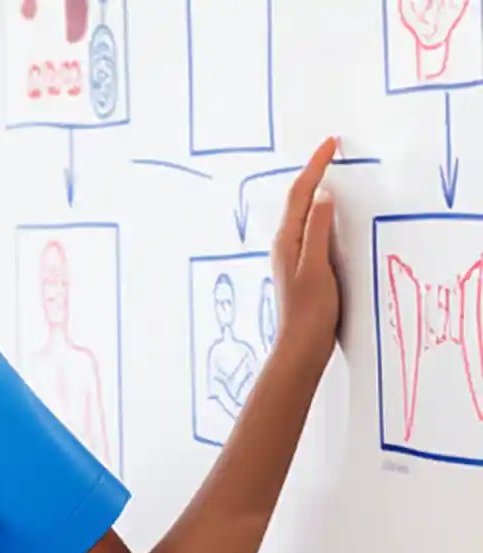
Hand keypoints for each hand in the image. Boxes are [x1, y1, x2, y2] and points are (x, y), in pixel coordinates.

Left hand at [270, 137, 339, 374]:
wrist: (301, 346)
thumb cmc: (309, 312)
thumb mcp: (317, 267)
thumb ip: (318, 230)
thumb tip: (321, 194)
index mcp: (288, 240)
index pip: (302, 193)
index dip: (316, 166)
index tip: (329, 144)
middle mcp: (285, 244)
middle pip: (299, 198)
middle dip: (313, 171)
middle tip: (330, 149)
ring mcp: (292, 256)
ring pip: (303, 213)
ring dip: (315, 190)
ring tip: (327, 170)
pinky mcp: (302, 267)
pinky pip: (310, 228)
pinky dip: (319, 212)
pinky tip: (327, 214)